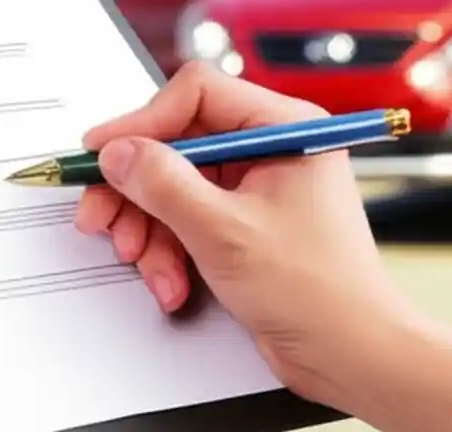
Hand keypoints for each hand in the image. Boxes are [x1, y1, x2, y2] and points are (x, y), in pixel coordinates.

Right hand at [75, 61, 418, 404]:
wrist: (352, 356)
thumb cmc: (320, 293)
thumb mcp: (225, 232)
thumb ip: (163, 185)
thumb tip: (118, 152)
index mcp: (284, 128)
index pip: (195, 95)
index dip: (142, 122)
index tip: (103, 152)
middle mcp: (269, 148)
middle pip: (174, 144)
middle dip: (135, 189)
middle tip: (99, 216)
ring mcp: (254, 187)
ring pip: (171, 186)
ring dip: (148, 229)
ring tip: (143, 263)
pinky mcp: (240, 222)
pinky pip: (184, 219)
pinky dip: (168, 251)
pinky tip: (171, 283)